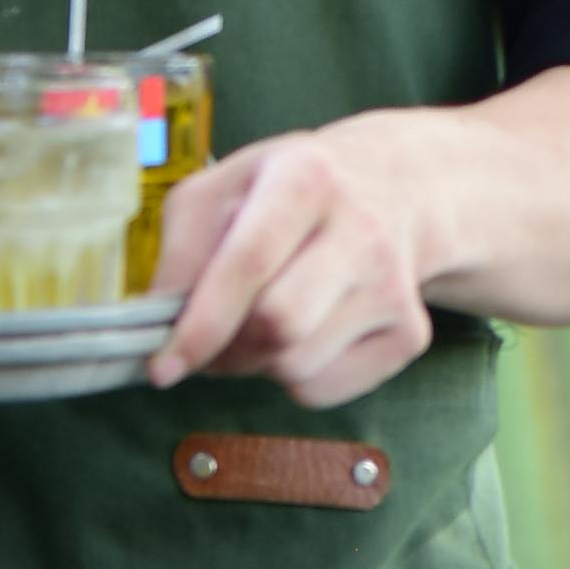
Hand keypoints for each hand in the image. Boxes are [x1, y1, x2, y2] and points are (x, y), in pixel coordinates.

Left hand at [151, 116, 454, 409]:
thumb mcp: (223, 187)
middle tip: (208, 341)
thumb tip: (159, 319)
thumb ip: (182, 246)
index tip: (162, 366)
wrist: (392, 189)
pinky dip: (293, 378)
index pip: (249, 262)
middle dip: (227, 349)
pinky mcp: (410, 333)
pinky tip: (300, 334)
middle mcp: (361, 230)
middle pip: (278, 326)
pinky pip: (325, 390)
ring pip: (298, 367)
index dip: (200, 323)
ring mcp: (393, 285)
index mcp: (306, 177)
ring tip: (257, 324)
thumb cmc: (287, 192)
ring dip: (256, 363)